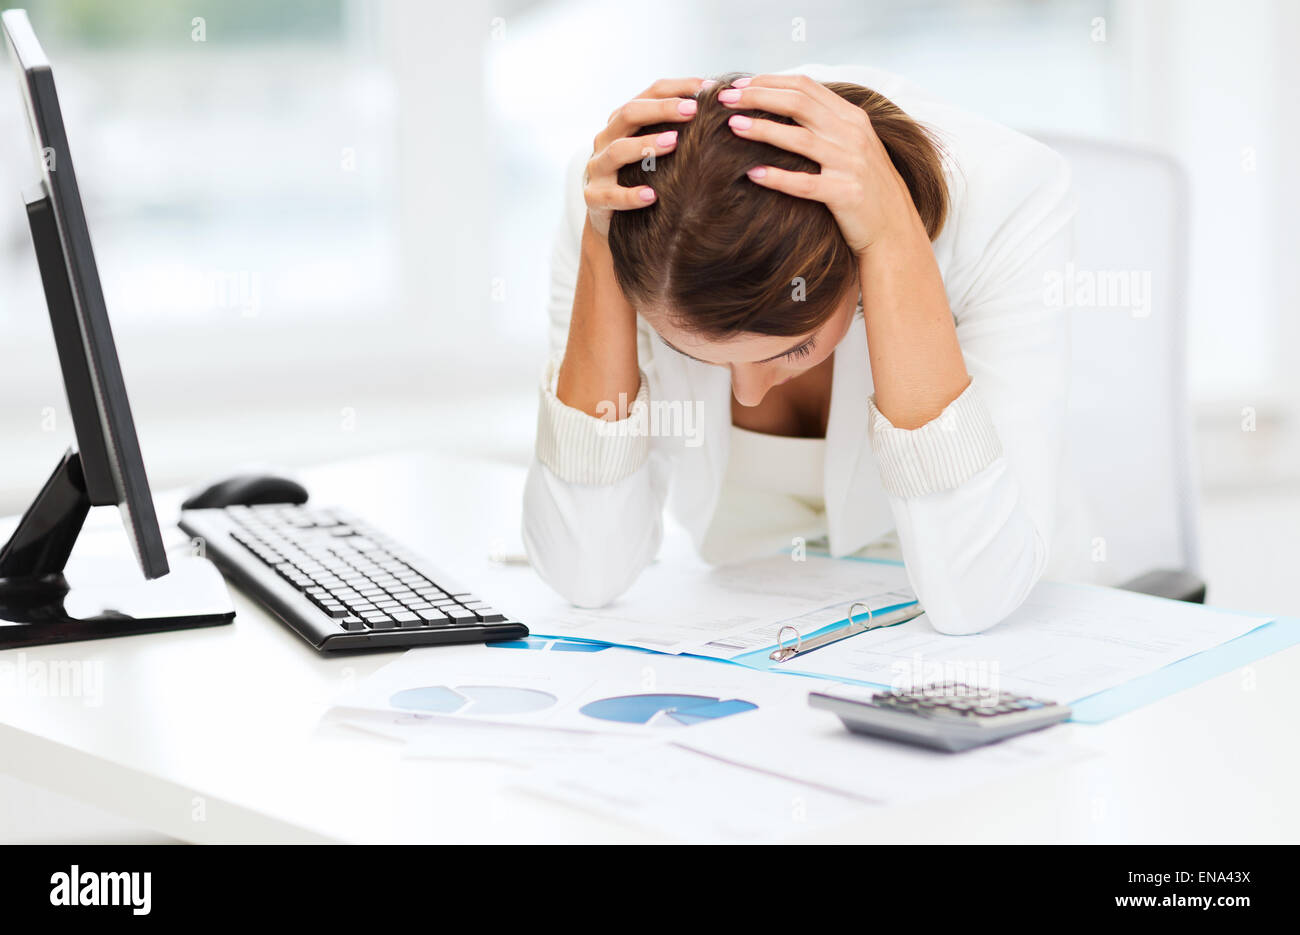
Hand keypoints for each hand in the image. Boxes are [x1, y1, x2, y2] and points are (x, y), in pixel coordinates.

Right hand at [584, 77, 710, 237]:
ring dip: (647, 145)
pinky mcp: (594, 198)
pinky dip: (631, 195)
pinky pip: (611, 195)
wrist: (612, 221)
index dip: (678, 88)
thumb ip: (678, 130)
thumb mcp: (658, 150)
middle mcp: (607, 138)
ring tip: (674, 143)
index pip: (650, 93)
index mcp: (624, 120)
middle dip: (663, 109)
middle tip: (693, 110)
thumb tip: (720, 110)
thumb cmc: (642, 178)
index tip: (708, 89)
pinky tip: (652, 196)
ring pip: (618, 150)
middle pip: (630, 114)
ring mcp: (597, 168)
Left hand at [720, 74, 922, 255]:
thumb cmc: (865, 188)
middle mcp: (853, 135)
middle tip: (724, 100)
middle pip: (799, 104)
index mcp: (853, 118)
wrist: (895, 230)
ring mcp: (851, 164)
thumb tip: (783, 105)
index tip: (738, 86)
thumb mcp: (852, 147)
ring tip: (732, 126)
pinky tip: (752, 173)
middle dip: (758, 97)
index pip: (805, 87)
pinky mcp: (846, 195)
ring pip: (800, 139)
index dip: (769, 82)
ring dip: (762, 130)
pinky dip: (777, 177)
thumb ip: (825, 125)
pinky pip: (805, 184)